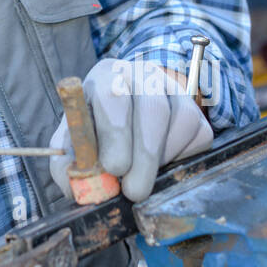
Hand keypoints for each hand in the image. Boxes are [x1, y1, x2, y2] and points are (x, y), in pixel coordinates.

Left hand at [49, 57, 212, 202]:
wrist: (124, 119)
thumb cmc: (94, 132)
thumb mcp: (73, 142)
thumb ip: (67, 162)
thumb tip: (74, 184)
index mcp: (105, 77)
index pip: (114, 94)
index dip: (116, 134)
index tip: (114, 168)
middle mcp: (142, 75)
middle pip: (154, 108)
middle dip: (145, 155)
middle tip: (134, 191)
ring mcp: (174, 88)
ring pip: (182, 120)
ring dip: (163, 158)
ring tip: (143, 177)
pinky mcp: (195, 109)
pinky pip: (199, 133)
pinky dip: (181, 157)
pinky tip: (160, 162)